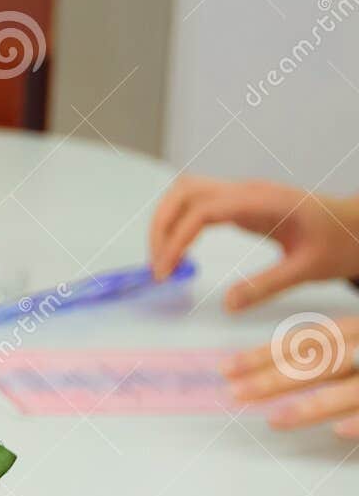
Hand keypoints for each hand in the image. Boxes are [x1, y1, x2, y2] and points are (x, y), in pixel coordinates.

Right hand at [148, 176, 358, 310]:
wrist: (356, 224)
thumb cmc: (338, 242)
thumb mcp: (308, 269)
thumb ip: (267, 286)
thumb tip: (227, 304)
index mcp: (264, 201)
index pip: (202, 211)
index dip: (176, 240)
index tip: (166, 272)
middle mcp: (247, 191)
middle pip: (183, 192)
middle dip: (160, 227)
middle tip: (158, 267)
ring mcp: (241, 194)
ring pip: (185, 194)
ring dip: (165, 224)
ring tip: (164, 261)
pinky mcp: (238, 203)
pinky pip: (196, 205)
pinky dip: (178, 225)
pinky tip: (181, 253)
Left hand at [222, 315, 358, 435]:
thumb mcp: (356, 346)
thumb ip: (332, 354)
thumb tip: (283, 369)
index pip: (311, 340)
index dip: (268, 353)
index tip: (227, 369)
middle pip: (324, 361)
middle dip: (277, 377)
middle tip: (234, 393)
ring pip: (354, 388)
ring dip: (314, 404)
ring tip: (275, 421)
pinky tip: (339, 431)